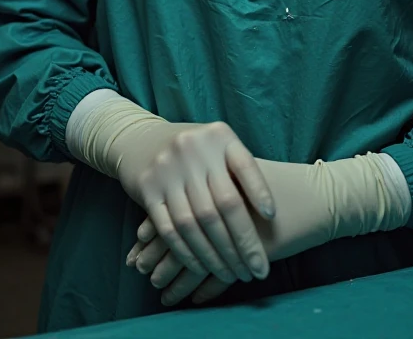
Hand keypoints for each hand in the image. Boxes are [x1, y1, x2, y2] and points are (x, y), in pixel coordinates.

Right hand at [117, 120, 275, 284]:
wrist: (139, 139)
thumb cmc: (194, 151)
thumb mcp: (217, 147)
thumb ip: (239, 171)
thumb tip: (269, 214)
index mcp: (217, 136)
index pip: (245, 167)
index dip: (260, 192)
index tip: (272, 218)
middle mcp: (193, 149)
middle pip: (223, 204)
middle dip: (242, 243)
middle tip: (256, 270)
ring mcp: (167, 168)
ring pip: (196, 222)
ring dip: (216, 256)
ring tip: (233, 275)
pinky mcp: (147, 188)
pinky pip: (170, 229)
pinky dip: (188, 253)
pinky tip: (203, 268)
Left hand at [127, 151, 410, 306]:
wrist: (317, 193)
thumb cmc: (277, 183)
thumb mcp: (238, 175)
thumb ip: (208, 182)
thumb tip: (166, 198)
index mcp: (215, 179)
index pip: (175, 210)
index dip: (153, 234)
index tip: (136, 251)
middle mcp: (224, 203)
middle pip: (182, 235)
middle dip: (160, 258)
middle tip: (140, 272)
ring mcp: (240, 228)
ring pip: (199, 258)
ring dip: (178, 278)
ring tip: (161, 293)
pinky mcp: (256, 248)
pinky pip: (224, 276)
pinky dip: (207, 289)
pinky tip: (195, 301)